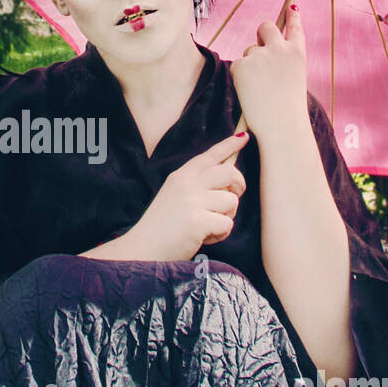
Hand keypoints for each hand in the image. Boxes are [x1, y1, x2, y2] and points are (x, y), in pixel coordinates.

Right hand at [124, 131, 247, 261]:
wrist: (143, 250)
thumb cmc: (161, 228)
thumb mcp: (174, 197)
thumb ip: (196, 186)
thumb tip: (226, 183)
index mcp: (180, 177)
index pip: (209, 156)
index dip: (229, 145)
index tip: (244, 137)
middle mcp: (187, 184)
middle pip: (229, 173)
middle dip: (239, 185)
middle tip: (234, 196)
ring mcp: (192, 201)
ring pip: (231, 201)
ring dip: (226, 216)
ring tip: (208, 226)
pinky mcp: (198, 220)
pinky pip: (227, 224)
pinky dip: (220, 234)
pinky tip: (204, 238)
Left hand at [229, 5, 308, 143]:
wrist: (280, 124)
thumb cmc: (288, 108)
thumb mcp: (293, 78)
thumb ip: (282, 61)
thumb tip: (263, 50)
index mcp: (297, 52)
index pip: (295, 27)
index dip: (292, 17)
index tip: (291, 8)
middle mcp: (279, 48)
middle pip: (266, 27)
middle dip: (262, 33)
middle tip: (260, 46)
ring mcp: (260, 54)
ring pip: (250, 51)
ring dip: (251, 64)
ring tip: (260, 88)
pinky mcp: (242, 64)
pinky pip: (237, 66)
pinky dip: (240, 78)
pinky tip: (249, 91)